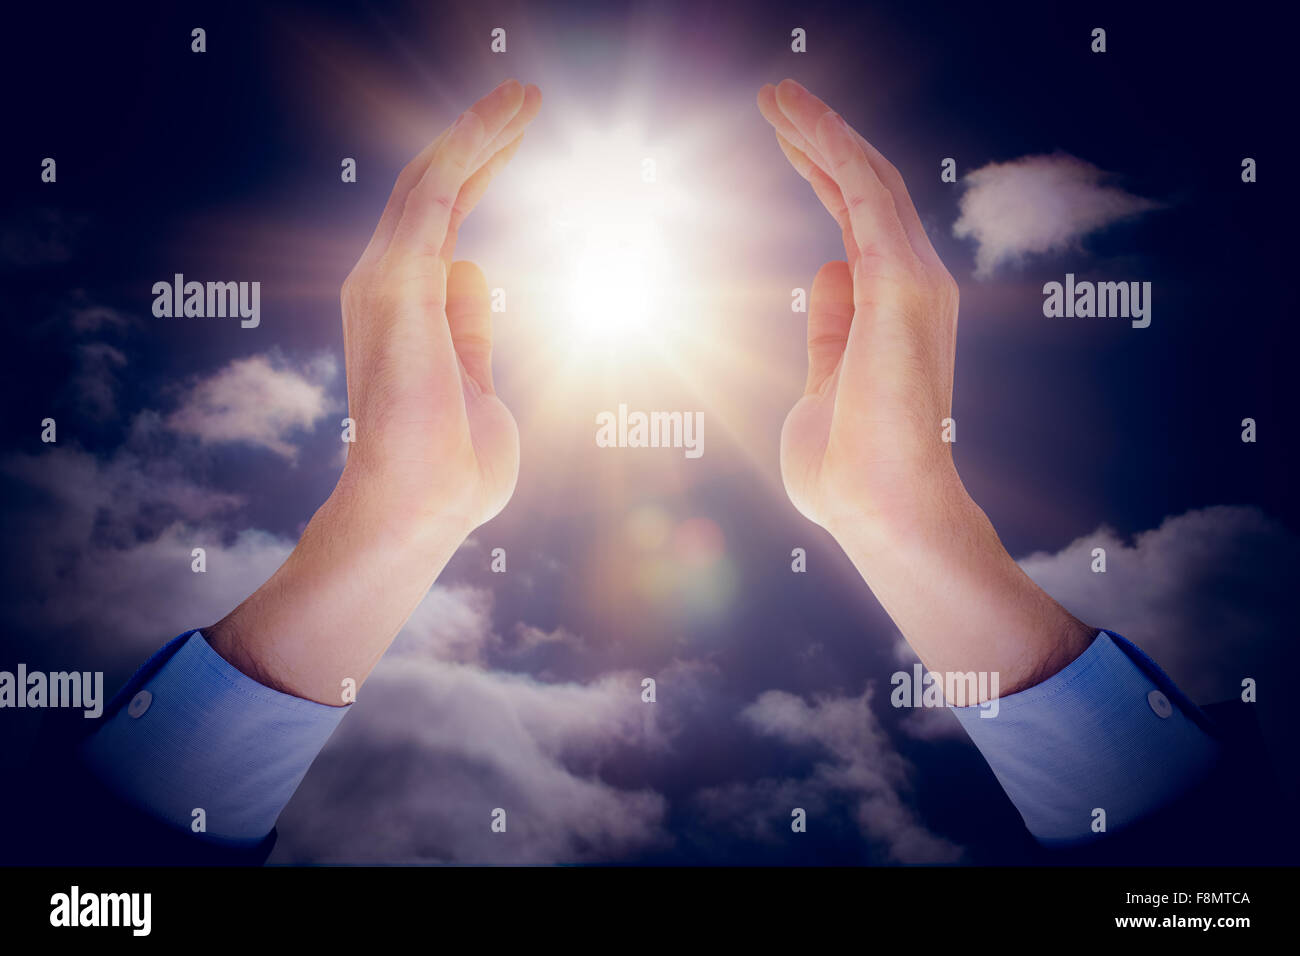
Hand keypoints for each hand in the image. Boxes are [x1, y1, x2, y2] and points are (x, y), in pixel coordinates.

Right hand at [341, 78, 541, 538]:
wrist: (422, 509)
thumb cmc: (452, 470)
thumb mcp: (475, 385)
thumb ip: (469, 331)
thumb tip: (472, 274)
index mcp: (407, 311)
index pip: (442, 224)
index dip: (477, 177)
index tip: (514, 143)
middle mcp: (387, 284)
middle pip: (433, 189)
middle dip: (480, 140)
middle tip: (526, 97)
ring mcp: (387, 279)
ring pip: (430, 177)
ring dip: (480, 129)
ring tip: (525, 92)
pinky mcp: (399, 280)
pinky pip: (435, 191)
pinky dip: (470, 146)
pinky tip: (507, 116)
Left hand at [758, 79, 959, 540]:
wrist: (878, 510)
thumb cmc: (848, 471)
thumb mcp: (824, 386)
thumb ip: (830, 331)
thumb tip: (827, 274)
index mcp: (893, 310)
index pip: (857, 224)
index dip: (824, 177)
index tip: (788, 145)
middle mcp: (912, 286)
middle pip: (866, 189)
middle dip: (821, 141)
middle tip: (774, 100)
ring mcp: (913, 280)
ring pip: (867, 178)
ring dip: (820, 130)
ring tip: (775, 94)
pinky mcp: (901, 281)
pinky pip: (863, 192)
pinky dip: (829, 147)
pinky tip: (793, 118)